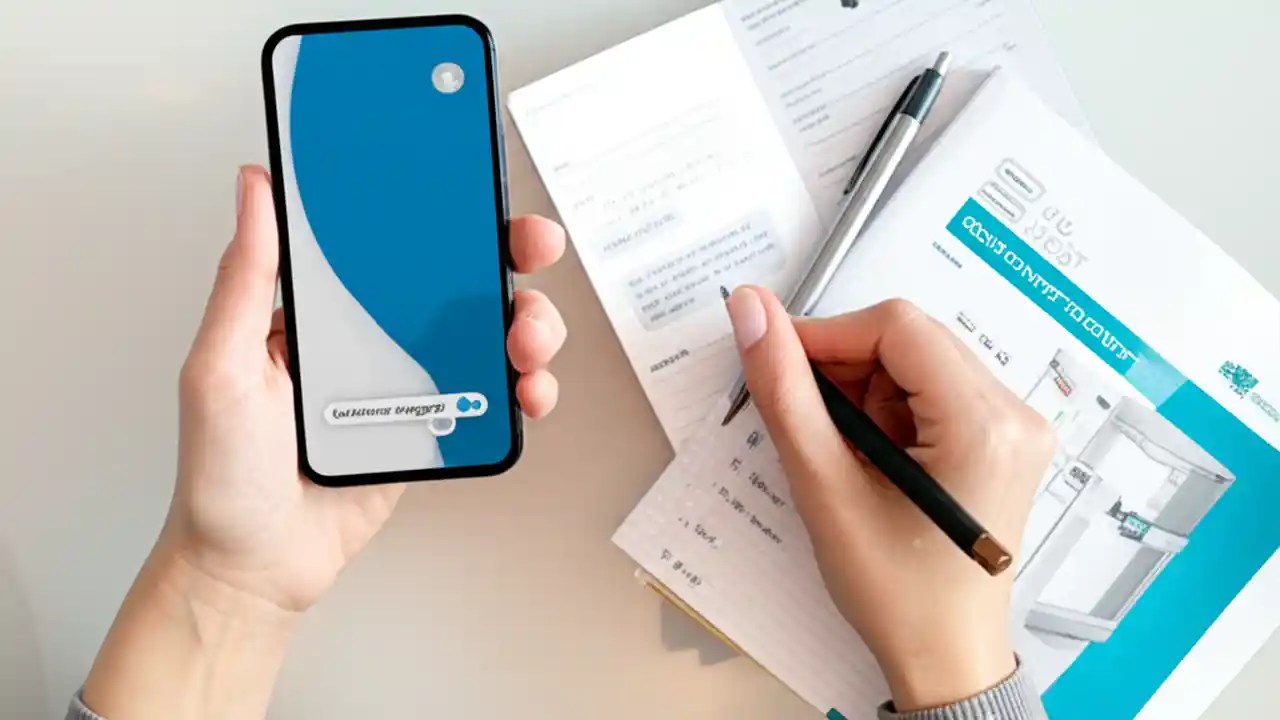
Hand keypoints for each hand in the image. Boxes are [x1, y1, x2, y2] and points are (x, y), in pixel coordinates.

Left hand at [82, 166, 566, 718]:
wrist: (256, 567)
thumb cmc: (223, 473)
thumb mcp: (219, 366)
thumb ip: (245, 277)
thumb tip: (254, 186)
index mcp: (322, 308)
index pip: (390, 238)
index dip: (440, 207)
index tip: (477, 189)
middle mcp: (372, 336)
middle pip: (458, 278)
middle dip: (508, 257)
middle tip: (532, 250)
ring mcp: (409, 382)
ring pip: (489, 334)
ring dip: (527, 325)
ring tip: (526, 345)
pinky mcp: (435, 427)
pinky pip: (492, 397)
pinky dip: (525, 389)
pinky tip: (526, 394)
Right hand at [725, 287, 1053, 710]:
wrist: (945, 658)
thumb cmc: (895, 593)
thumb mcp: (826, 488)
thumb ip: (785, 391)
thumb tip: (752, 309)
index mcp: (984, 425)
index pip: (895, 328)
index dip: (825, 336)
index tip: (776, 364)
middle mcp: (1015, 415)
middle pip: (911, 340)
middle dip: (847, 370)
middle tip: (811, 425)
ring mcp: (1015, 428)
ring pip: (918, 363)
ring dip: (867, 393)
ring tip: (848, 457)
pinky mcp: (1003, 441)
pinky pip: (935, 391)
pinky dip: (890, 411)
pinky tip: (874, 459)